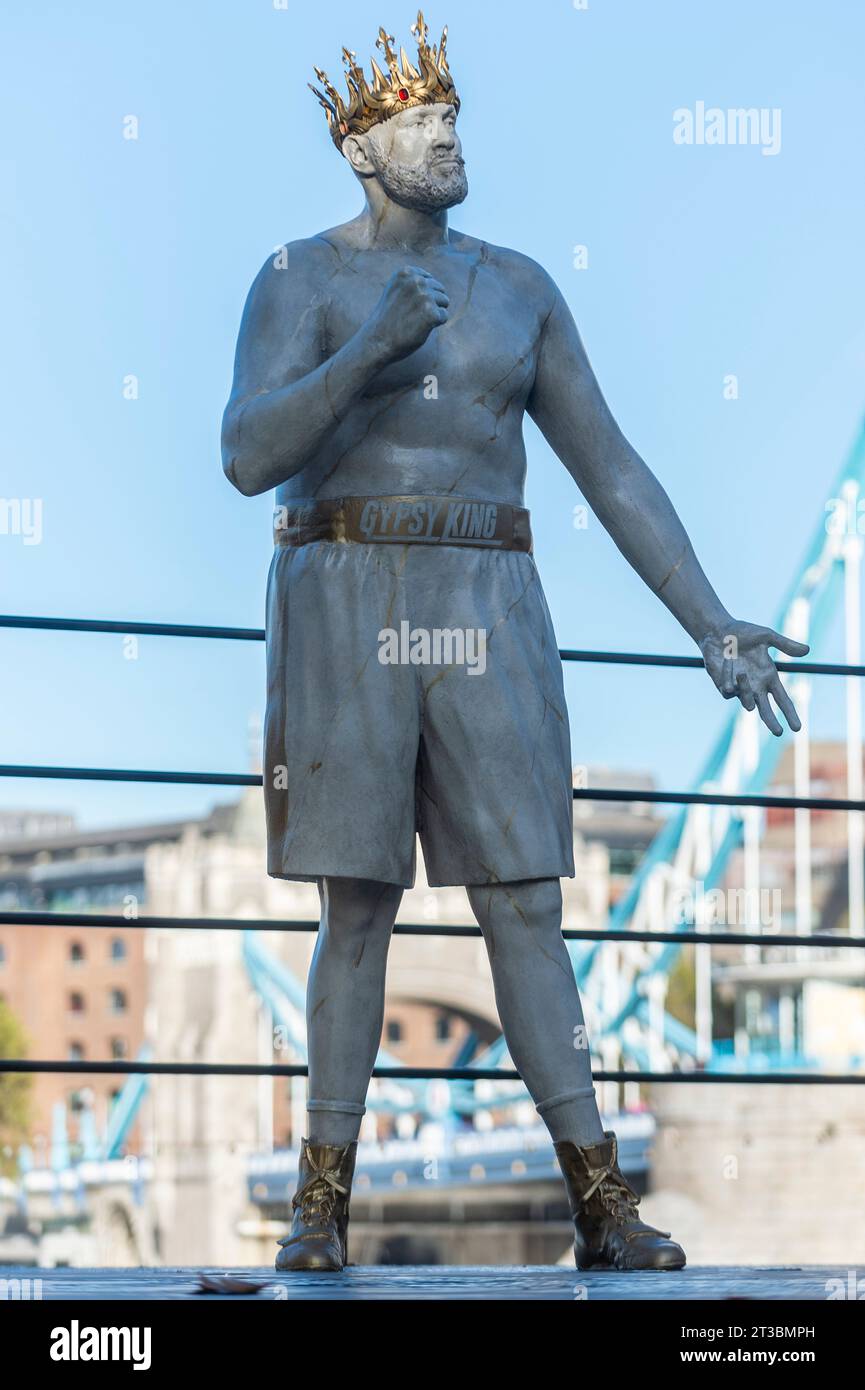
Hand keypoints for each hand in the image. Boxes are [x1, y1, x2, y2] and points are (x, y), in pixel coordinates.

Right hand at [365, 266, 448, 363]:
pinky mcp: (431, 313)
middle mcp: (416, 280)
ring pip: (444, 301)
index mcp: (406, 272)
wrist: (378, 341)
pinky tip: (419, 327)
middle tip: (411, 315)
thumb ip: (411, 282)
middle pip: (439, 289)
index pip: (429, 279)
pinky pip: (444, 316)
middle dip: (430, 303)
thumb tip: (430, 278)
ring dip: (433, 312)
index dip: (421, 295)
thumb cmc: (388, 318)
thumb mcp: (396, 290)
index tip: (406, 305)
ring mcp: (424, 296)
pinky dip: (435, 324)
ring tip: (415, 320)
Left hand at [698, 620, 809, 735]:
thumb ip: (785, 645)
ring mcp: (740, 688)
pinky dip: (729, 681)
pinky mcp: (724, 687)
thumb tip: (807, 650)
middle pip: (766, 710)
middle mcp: (756, 685)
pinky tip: (727, 664)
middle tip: (778, 732)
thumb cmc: (742, 633)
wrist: (717, 632)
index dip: (790, 713)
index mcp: (769, 676)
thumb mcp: (766, 636)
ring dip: (746, 690)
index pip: (783, 699)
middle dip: (771, 721)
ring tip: (742, 671)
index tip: (798, 728)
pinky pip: (730, 691)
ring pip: (747, 702)